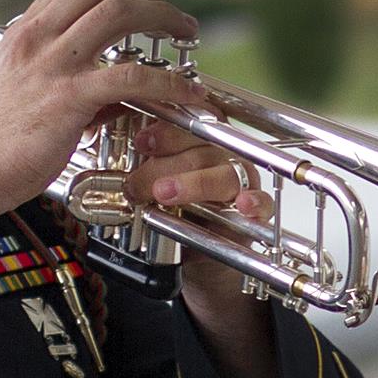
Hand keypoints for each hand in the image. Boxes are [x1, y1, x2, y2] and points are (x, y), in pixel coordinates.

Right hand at [0, 0, 206, 217]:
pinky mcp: (68, 97)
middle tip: (175, 19)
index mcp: (23, 35)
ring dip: (164, 19)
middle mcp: (36, 39)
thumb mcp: (22, 97)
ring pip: (119, 14)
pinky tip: (186, 93)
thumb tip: (119, 95)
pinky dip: (168, 82)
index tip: (142, 4)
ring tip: (187, 36)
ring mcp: (52, 64)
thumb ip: (69, 86)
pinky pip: (131, 76)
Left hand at [121, 120, 277, 321]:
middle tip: (138, 184)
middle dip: (167, 163)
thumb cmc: (175, 216)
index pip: (188, 121)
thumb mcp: (151, 190)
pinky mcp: (256, 210)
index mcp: (197, 141)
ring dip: (195, 182)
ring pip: (225, 172)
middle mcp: (221, 155)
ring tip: (165, 194)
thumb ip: (140, 173)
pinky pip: (262, 201)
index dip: (165, 129)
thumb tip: (116, 170)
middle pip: (203, 146)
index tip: (141, 142)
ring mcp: (242, 180)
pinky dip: (254, 202)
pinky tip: (242, 205)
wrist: (196, 256)